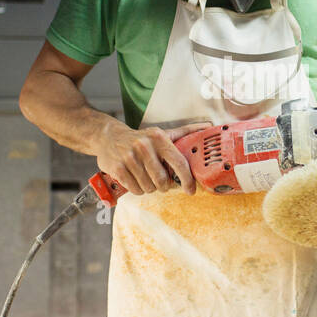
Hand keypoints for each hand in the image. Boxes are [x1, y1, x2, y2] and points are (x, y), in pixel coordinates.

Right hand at [95, 121, 210, 195]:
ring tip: (145, 177)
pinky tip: (135, 179)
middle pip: (163, 180)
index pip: (179, 163)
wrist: (108, 137)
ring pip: (149, 187)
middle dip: (164, 186)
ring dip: (150, 187)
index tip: (190, 190)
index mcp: (159, 138)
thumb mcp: (161, 133)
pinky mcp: (118, 169)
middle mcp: (144, 146)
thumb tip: (208, 126)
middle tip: (161, 181)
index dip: (187, 180)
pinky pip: (136, 190)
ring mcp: (130, 158)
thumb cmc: (140, 138)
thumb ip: (184, 132)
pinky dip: (138, 189)